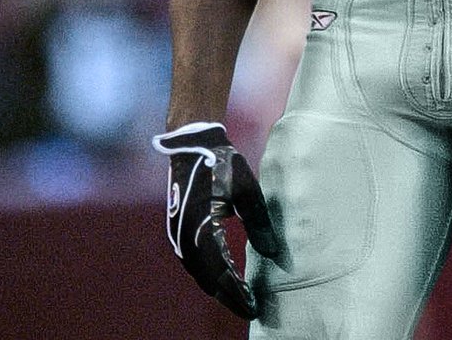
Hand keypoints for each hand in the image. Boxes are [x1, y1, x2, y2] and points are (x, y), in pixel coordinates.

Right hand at [153, 122, 281, 318]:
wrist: (192, 144)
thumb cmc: (220, 162)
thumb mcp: (245, 187)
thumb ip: (258, 220)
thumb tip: (272, 252)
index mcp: (198, 225)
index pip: (217, 270)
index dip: (234, 292)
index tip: (253, 305)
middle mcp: (184, 235)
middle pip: (206, 277)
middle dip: (227, 295)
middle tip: (250, 308)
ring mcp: (179, 233)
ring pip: (200, 270)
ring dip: (219, 285)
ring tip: (242, 297)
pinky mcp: (181, 229)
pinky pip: (197, 258)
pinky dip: (212, 271)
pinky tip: (229, 276)